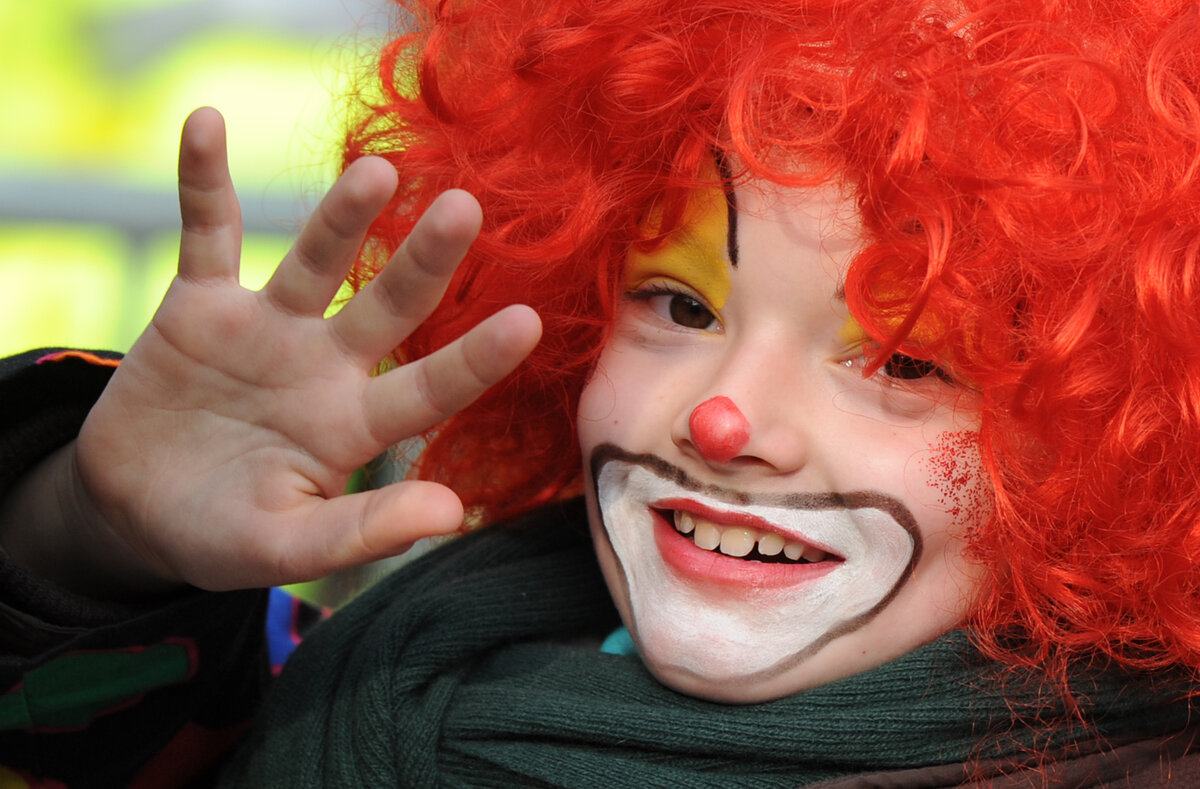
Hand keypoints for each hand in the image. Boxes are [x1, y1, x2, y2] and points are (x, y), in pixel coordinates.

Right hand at [56, 107, 539, 593]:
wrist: (132, 508)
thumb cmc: (218, 536)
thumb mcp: (284, 547)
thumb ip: (361, 532)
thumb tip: (452, 512)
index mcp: (354, 425)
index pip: (429, 388)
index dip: (475, 358)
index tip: (528, 321)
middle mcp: (325, 365)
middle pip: (388, 304)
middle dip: (425, 260)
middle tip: (467, 209)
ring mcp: (267, 327)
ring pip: (315, 259)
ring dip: (342, 215)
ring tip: (379, 172)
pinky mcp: (200, 304)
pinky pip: (206, 232)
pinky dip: (202, 182)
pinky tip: (206, 124)